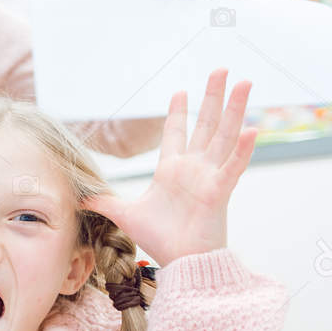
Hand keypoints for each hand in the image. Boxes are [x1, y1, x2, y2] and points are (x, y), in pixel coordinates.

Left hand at [82, 69, 254, 266]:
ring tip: (244, 83)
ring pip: (225, 136)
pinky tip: (251, 128)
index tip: (181, 91)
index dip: (179, 112)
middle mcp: (193, 168)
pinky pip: (234, 166)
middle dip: (212, 96)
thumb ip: (105, 201)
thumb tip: (81, 196)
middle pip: (206, 124)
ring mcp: (209, 177)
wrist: (180, 260)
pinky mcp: (220, 191)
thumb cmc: (160, 238)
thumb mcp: (126, 214)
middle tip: (220, 69)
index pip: (176, 133)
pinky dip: (242, 148)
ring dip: (235, 109)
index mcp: (172, 170)